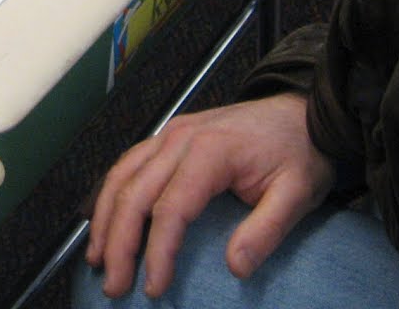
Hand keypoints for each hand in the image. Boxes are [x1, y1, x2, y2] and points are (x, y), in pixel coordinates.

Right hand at [84, 94, 332, 298]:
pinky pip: (129, 163)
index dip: (158, 251)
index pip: (171, 208)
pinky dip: (111, 193)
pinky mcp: (170, 135)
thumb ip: (267, 231)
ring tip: (97, 259)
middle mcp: (181, 138)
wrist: (302, 111)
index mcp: (211, 151)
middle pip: (135, 192)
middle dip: (119, 243)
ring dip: (106, 219)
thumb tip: (236, 268)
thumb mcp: (297, 194)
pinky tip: (105, 219)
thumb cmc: (299, 153)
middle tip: (114, 286)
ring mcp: (171, 133)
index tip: (154, 287)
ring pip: (123, 175)